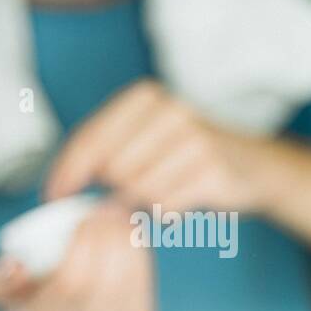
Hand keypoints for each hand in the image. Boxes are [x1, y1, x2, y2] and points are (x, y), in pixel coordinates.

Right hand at [0, 202, 154, 310]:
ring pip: (128, 283)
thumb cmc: (27, 299)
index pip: (70, 284)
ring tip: (118, 218)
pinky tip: (130, 234)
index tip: (85, 219)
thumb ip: (0, 278)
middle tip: (106, 212)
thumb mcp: (2, 288)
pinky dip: (139, 256)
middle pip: (105, 283)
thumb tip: (18, 267)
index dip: (82, 247)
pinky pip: (143, 285)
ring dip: (127, 244)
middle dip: (108, 241)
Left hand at [44, 79, 270, 212]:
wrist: (256, 166)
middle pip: (113, 170)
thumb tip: (65, 191)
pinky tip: (184, 201)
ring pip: (138, 190)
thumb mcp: (147, 139)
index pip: (91, 137)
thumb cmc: (191, 157)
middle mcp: (171, 111)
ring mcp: (195, 140)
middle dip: (119, 189)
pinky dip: (169, 213)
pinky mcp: (213, 171)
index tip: (55, 194)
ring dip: (146, 203)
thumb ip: (106, 155)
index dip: (68, 170)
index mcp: (146, 97)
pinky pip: (166, 206)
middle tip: (142, 189)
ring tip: (168, 192)